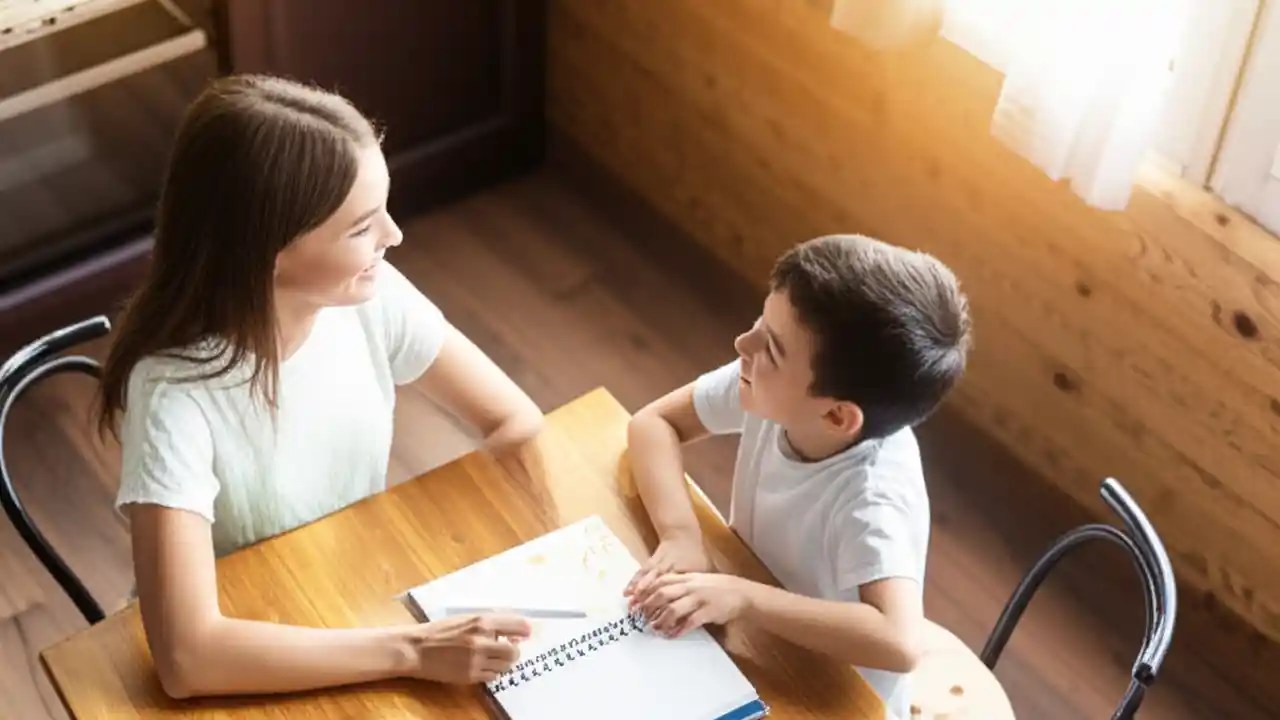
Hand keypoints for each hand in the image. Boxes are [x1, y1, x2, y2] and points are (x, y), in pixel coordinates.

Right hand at [408, 614, 532, 683]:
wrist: (416, 648)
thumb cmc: (439, 631)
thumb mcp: (465, 619)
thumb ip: (488, 624)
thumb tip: (513, 632)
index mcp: (481, 621)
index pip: (516, 625)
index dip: (524, 630)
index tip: (526, 633)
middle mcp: (482, 640)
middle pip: (515, 651)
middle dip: (513, 652)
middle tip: (507, 650)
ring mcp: (476, 660)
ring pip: (505, 666)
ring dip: (502, 663)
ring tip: (492, 658)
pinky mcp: (470, 675)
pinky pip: (492, 677)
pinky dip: (491, 672)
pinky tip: (481, 666)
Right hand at [624, 534, 711, 607]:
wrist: (681, 532)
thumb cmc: (694, 553)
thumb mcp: (703, 567)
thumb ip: (699, 586)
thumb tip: (701, 604)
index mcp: (685, 571)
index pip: (677, 590)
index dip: (671, 603)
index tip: (666, 618)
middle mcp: (670, 567)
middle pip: (660, 585)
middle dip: (651, 600)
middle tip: (644, 615)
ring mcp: (658, 564)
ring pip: (648, 578)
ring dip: (640, 592)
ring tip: (632, 605)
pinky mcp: (651, 562)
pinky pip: (641, 572)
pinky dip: (634, 582)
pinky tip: (627, 592)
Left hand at [634, 573, 752, 637]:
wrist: (741, 592)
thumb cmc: (717, 587)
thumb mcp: (698, 580)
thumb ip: (681, 585)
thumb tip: (659, 594)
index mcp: (687, 578)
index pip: (661, 582)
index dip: (646, 591)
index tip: (634, 601)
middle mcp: (691, 586)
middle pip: (663, 594)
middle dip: (648, 606)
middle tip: (640, 617)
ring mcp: (700, 598)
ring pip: (674, 609)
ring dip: (661, 620)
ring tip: (654, 628)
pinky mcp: (708, 611)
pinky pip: (690, 622)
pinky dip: (679, 630)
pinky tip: (672, 635)